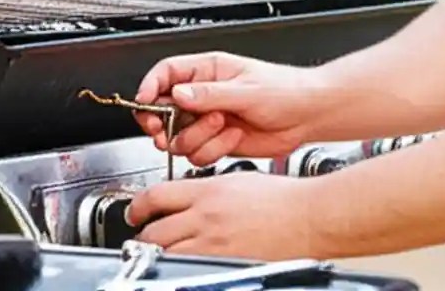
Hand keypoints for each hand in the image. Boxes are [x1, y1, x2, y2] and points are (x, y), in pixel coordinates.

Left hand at [127, 172, 318, 260]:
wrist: (308, 217)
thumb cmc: (284, 199)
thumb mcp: (239, 180)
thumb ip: (208, 190)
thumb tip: (188, 199)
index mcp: (209, 191)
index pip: (156, 195)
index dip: (137, 206)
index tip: (136, 211)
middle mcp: (206, 217)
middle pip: (153, 230)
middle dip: (142, 234)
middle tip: (143, 235)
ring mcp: (213, 244)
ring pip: (165, 253)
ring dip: (157, 253)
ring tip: (159, 252)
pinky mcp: (223, 263)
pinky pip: (187, 266)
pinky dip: (179, 264)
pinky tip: (185, 261)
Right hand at [133, 51, 321, 165]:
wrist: (308, 116)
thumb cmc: (286, 91)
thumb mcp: (247, 90)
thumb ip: (210, 94)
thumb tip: (178, 94)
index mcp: (209, 71)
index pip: (167, 73)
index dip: (150, 86)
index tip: (145, 102)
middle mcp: (204, 95)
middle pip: (162, 109)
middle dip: (162, 123)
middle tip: (165, 131)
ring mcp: (209, 120)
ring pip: (179, 136)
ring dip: (196, 137)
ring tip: (221, 126)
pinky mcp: (217, 141)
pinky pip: (197, 153)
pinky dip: (211, 151)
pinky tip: (232, 138)